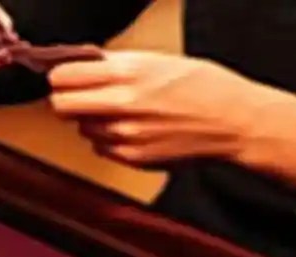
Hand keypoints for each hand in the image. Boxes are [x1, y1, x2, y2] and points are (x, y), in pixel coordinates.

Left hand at [49, 51, 271, 167]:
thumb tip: (82, 64)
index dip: (61, 77)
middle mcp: (122, 106)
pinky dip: (109, 139)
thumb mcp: (158, 61)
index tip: (65, 78)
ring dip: (93, 121)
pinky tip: (134, 129)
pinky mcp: (130, 157)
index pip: (63, 78)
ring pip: (81, 128)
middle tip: (81, 97)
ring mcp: (124, 135)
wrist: (234, 122)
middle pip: (61, 107)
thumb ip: (115, 64)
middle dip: (67, 100)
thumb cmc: (204, 87)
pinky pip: (100, 147)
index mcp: (128, 74)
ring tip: (124, 113)